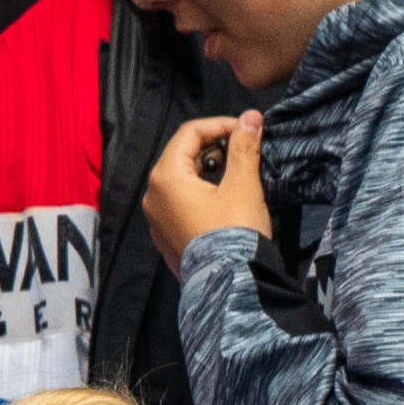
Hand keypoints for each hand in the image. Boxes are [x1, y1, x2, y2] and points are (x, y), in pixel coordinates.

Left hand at [143, 110, 275, 270]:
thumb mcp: (244, 185)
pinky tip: (223, 205)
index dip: (220, 124)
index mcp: (166, 176)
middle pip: (182, 157)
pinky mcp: (167, 240)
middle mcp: (153, 196)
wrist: (230, 287)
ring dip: (208, 173)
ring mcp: (156, 221)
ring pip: (181, 183)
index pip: (189, 133)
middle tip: (244, 152)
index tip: (247, 128)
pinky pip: (181, 207)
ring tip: (236, 178)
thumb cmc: (234, 232)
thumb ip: (244, 147)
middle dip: (214, 149)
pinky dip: (201, 197)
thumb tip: (250, 117)